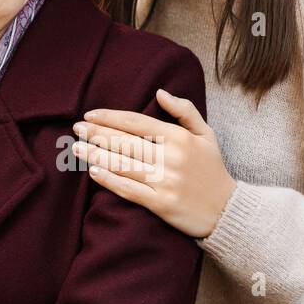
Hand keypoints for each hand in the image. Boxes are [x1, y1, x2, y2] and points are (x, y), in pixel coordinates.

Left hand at [71, 89, 236, 238]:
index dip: (109, 117)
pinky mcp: (161, 204)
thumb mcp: (206, 134)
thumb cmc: (213, 169)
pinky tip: (93, 172)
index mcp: (178, 138)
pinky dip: (110, 181)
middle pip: (124, 142)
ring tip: (76, 149)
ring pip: (123, 164)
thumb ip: (184, 110)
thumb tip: (159, 92)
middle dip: (97, 133)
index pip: (135, 122)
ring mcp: (165, 181)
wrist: (227, 210)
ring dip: (96, 155)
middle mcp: (170, 158)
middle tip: (76, 128)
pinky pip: (129, 190)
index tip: (90, 115)